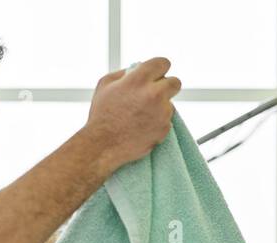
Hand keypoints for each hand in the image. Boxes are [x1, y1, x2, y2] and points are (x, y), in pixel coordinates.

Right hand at [82, 57, 180, 171]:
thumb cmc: (101, 114)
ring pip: (169, 104)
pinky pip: (166, 121)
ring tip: (140, 115)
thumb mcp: (105, 84)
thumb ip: (125, 72)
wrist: (102, 145)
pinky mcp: (164, 129)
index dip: (159, 68)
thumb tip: (138, 68)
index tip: (157, 73)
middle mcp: (154, 94)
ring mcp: (161, 113)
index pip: (163, 63)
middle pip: (175, 82)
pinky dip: (157, 122)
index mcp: (139, 79)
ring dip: (160, 107)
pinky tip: (141, 126)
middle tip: (157, 92)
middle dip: (168, 86)